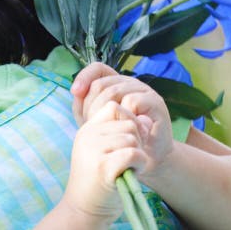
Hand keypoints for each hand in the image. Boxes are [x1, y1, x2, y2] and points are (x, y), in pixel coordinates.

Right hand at [62, 101, 147, 225]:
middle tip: (130, 158)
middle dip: (137, 140)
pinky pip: (133, 153)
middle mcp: (87, 136)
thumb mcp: (108, 151)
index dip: (129, 119)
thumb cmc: (100, 181)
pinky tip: (133, 173)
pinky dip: (140, 163)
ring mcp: (93, 151)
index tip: (131, 140)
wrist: (84, 210)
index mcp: (87, 129)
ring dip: (138, 153)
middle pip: (128, 122)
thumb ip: (125, 132)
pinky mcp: (103, 167)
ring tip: (129, 167)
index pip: (114, 107)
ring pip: (132, 137)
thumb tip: (147, 120)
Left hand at [71, 63, 173, 183]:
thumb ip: (82, 107)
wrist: (144, 160)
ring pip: (114, 91)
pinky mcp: (156, 101)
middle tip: (93, 126)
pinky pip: (131, 101)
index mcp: (115, 83)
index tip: (74, 92)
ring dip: (105, 114)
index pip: (98, 68)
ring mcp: (144, 90)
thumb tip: (75, 90)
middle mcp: (130, 83)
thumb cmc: (118, 140)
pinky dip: (124, 116)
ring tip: (107, 131)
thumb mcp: (95, 123)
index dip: (84, 76)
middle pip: (102, 83)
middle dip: (92, 106)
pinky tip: (123, 131)